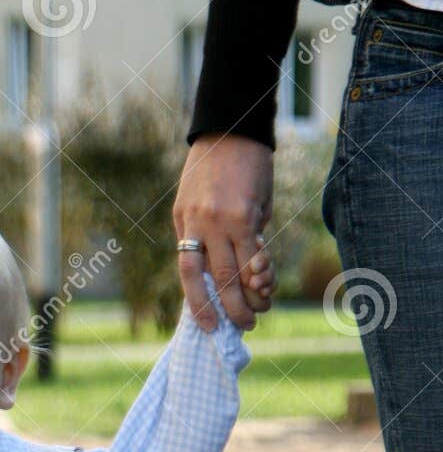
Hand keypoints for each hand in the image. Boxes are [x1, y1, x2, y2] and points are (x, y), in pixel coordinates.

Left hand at [173, 135, 274, 330]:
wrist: (234, 126)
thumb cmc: (217, 164)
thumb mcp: (198, 200)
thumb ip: (208, 234)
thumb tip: (225, 269)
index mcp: (184, 222)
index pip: (187, 272)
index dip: (197, 303)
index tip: (209, 326)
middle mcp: (199, 224)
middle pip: (213, 279)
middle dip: (229, 308)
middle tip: (244, 326)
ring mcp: (222, 220)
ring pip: (235, 271)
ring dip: (251, 296)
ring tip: (261, 310)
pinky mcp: (247, 213)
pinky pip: (255, 253)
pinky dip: (262, 272)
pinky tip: (268, 285)